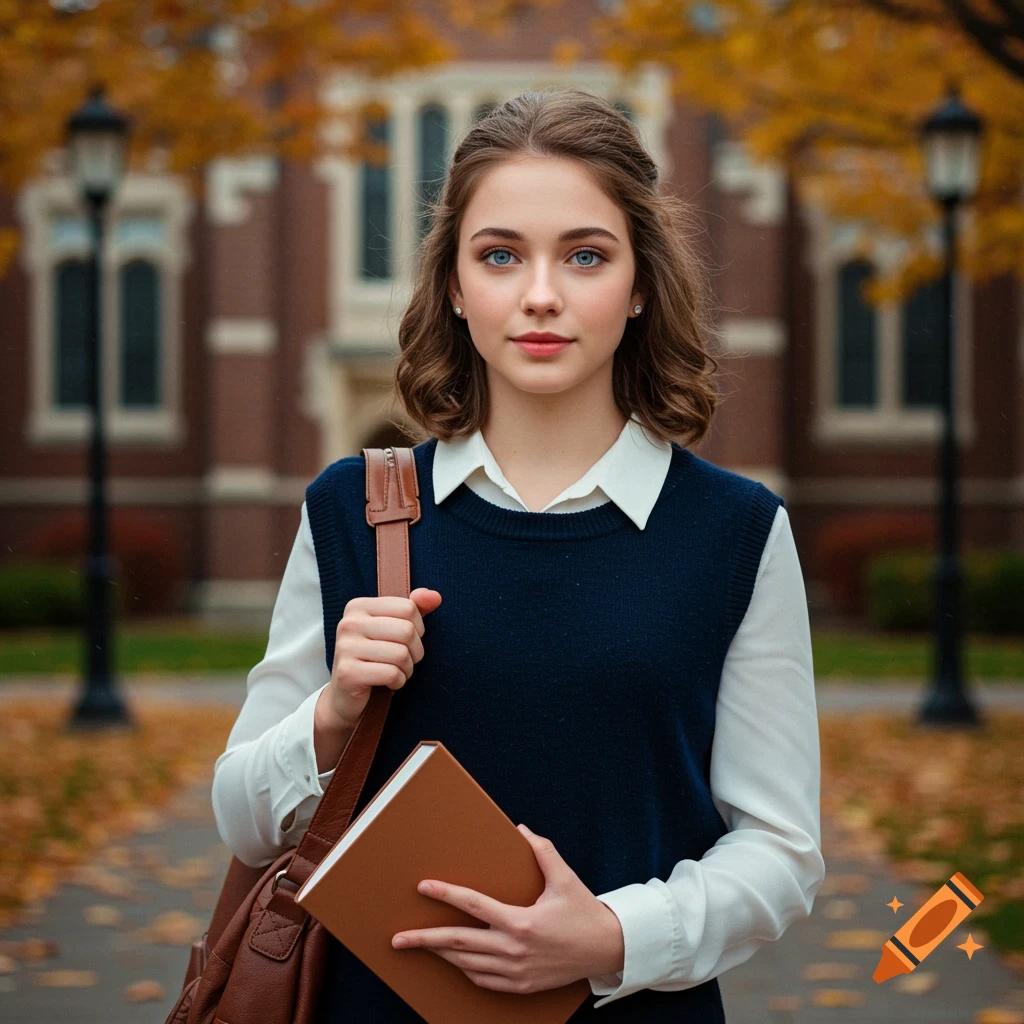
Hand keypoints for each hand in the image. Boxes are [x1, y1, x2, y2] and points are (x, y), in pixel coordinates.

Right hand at [322, 588, 442, 728]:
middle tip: (404, 660)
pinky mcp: (348, 673)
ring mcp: (345, 648)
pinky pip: (392, 674)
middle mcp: (349, 623)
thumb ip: (415, 608)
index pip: (408, 607)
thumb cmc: (376, 657)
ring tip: (396, 671)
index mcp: (358, 606)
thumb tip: (435, 596)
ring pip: (401, 654)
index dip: (417, 628)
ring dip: (407, 668)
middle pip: (406, 630)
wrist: (347, 694)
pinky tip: (388, 683)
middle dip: (415, 651)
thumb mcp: (394, 628)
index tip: (406, 640)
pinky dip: (398, 682)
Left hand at [391, 825, 624, 993]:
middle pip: (458, 943)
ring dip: (440, 955)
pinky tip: (454, 960)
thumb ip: (543, 851)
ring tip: (419, 946)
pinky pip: (482, 980)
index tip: (423, 888)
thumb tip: (521, 829)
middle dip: (424, 940)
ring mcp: (515, 972)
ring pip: (466, 964)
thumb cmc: (584, 912)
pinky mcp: (520, 986)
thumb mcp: (565, 878)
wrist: (607, 950)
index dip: (446, 895)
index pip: (473, 906)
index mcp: (521, 922)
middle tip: (397, 938)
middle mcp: (514, 950)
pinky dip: (464, 969)